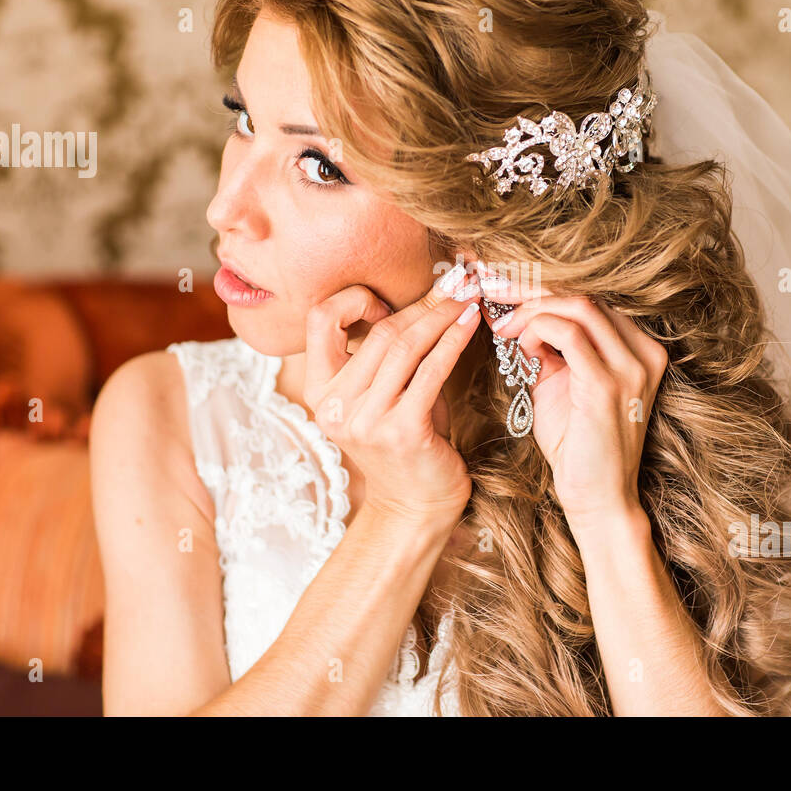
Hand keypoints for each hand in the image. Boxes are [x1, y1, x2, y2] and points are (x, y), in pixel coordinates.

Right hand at [302, 265, 482, 529]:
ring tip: (466, 299)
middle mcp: (336, 405)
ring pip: (405, 345)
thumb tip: (426, 295)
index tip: (389, 301)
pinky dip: (453, 341)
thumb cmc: (407, 442)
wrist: (416, 506)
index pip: (320, 321)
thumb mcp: (383, 394)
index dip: (353, 300)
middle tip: (454, 283)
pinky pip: (431, 371)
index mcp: (320, 391)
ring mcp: (366, 420)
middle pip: (377, 331)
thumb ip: (388, 354)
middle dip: (422, 302)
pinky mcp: (402, 431)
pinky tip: (470, 324)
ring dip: (441, 315)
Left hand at [480, 271, 668, 534]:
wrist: (597, 499)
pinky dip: (537, 330)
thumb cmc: (577, 446)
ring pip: (579, 305)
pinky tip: (519, 345)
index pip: (593, 297)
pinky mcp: (609, 384)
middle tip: (493, 291)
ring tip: (503, 326)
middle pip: (587, 293)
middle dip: (533, 288)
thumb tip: (517, 315)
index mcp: (640, 348)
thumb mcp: (560, 386)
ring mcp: (632, 366)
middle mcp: (645, 351)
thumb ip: (547, 349)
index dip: (545, 286)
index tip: (506, 286)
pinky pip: (570, 334)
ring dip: (531, 309)